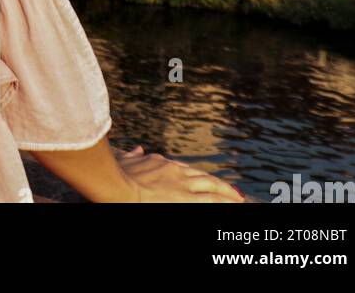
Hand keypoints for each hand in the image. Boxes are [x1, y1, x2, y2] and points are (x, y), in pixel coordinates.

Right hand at [117, 145, 244, 202]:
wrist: (116, 184)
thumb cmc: (114, 173)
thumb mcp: (123, 160)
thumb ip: (131, 156)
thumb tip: (136, 149)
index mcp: (161, 164)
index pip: (187, 171)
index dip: (200, 177)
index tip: (209, 182)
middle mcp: (175, 172)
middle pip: (204, 178)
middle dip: (220, 186)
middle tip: (235, 193)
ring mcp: (181, 185)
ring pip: (212, 188)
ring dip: (228, 193)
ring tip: (240, 200)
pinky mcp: (185, 198)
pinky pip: (211, 200)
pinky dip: (224, 201)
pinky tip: (236, 205)